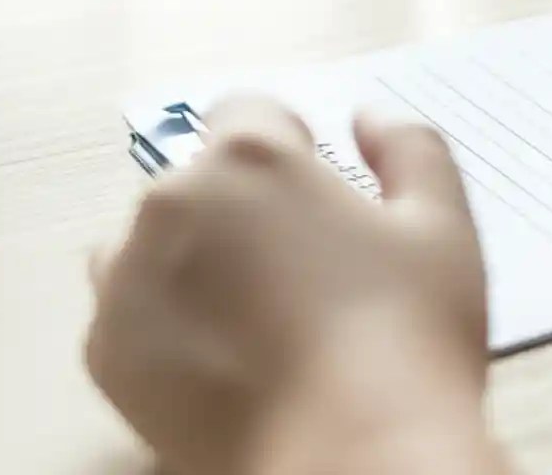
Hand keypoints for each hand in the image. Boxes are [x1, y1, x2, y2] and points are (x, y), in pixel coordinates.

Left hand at [85, 94, 508, 474]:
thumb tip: (369, 118)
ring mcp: (127, 280)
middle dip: (246, 207)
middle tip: (305, 270)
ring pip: (153, 242)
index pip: (250, 111)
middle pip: (202, 179)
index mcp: (251, 159)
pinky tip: (231, 359)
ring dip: (194, 257)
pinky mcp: (108, 353)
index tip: (320, 192)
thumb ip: (410, 147)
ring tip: (259, 315)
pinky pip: (131, 311)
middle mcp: (172, 204)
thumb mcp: (442, 224)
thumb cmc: (407, 334)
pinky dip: (169, 322)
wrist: (355, 454)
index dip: (292, 145)